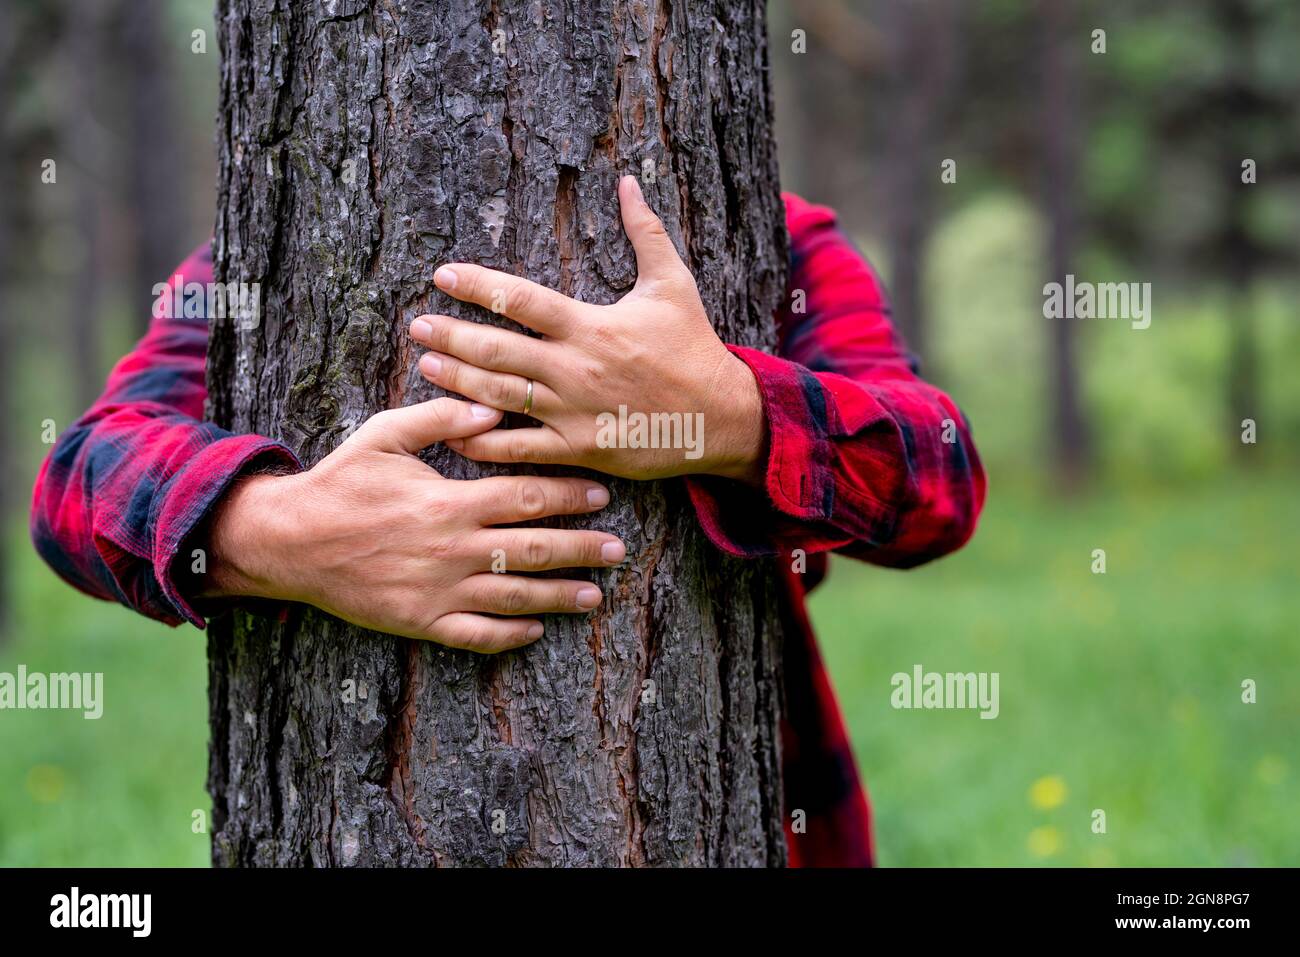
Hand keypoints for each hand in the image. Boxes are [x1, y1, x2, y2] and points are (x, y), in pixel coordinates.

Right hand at [203, 397, 625, 652]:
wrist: (289, 540)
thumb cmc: (341, 482)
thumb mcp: (385, 435)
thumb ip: (441, 419)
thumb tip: (492, 408)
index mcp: (449, 502)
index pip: (526, 498)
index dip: (570, 496)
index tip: (601, 495)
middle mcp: (452, 550)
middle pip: (532, 550)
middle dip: (581, 549)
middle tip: (618, 550)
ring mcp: (438, 591)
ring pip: (513, 598)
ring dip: (559, 596)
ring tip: (595, 594)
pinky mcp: (420, 621)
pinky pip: (474, 636)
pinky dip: (508, 637)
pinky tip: (536, 631)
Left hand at [408, 175, 766, 483]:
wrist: (721, 416)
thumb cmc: (694, 348)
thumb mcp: (674, 284)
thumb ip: (645, 232)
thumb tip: (628, 181)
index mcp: (591, 326)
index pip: (521, 300)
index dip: (479, 285)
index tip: (443, 275)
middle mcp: (575, 368)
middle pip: (499, 350)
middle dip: (453, 335)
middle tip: (417, 325)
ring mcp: (573, 412)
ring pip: (502, 396)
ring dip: (459, 381)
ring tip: (426, 365)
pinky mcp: (579, 449)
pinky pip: (522, 448)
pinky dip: (485, 441)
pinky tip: (455, 433)